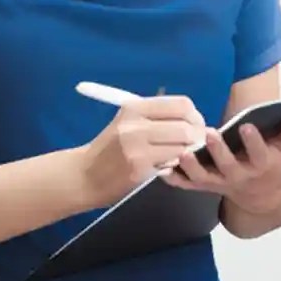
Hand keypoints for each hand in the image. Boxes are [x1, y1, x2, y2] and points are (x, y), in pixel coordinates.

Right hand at [75, 95, 206, 207]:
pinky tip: (166, 166)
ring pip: (182, 146)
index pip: (181, 105)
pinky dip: (175, 165)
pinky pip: (171, 164)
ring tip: (181, 155)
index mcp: (135, 107)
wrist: (84, 176)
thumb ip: (156, 116)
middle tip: (196, 143)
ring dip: (187, 152)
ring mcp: (137, 147)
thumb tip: (193, 118)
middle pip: (185, 126)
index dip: (195, 116)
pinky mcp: (139, 168)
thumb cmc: (110, 148)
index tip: (196, 125)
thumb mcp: (128, 121)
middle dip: (197, 136)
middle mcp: (136, 124)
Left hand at [165, 108, 280, 214]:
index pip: (259, 153)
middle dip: (219, 151)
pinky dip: (174, 179)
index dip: (253, 141)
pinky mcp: (205, 187)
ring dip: (192, 167)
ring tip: (183, 153)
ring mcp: (220, 183)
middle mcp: (240, 176)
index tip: (247, 126)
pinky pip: (187, 185)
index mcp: (261, 165)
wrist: (261, 196)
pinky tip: (163, 169)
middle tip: (210, 134)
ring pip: (204, 178)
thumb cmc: (273, 164)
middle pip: (228, 166)